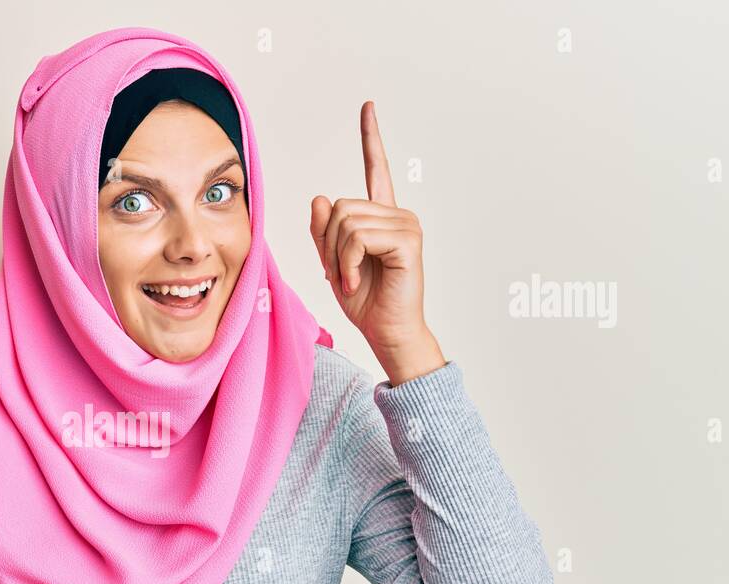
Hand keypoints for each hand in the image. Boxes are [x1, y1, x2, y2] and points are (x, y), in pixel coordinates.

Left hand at [309, 101, 444, 385]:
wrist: (386, 332)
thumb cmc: (364, 300)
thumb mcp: (333, 262)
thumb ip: (323, 231)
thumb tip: (320, 198)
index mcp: (381, 217)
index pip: (376, 168)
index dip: (371, 137)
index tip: (368, 107)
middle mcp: (397, 215)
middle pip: (340, 207)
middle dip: (328, 243)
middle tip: (339, 272)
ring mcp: (405, 225)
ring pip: (345, 222)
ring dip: (336, 256)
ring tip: (349, 278)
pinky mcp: (407, 241)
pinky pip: (357, 238)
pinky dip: (347, 263)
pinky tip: (356, 281)